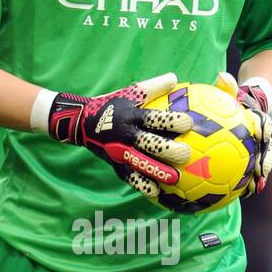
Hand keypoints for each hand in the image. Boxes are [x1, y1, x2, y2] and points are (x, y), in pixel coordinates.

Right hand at [47, 72, 192, 202]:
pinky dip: (143, 185)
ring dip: (158, 172)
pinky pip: (130, 178)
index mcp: (131, 116)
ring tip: (175, 179)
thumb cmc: (113, 105)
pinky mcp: (116, 165)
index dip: (170, 121)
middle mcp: (126, 135)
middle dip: (167, 149)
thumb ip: (153, 87)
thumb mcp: (130, 92)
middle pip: (149, 144)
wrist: (82, 123)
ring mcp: (120, 152)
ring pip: (141, 163)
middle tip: (186, 154)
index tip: (188, 123)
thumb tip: (175, 78)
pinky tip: (157, 193)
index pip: (153, 118)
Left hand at [215, 70, 271, 195]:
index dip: (264, 132)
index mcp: (261, 121)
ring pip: (261, 162)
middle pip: (267, 150)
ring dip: (257, 177)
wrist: (258, 100)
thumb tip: (223, 76)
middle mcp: (264, 135)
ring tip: (250, 192)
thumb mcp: (237, 89)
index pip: (265, 126)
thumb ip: (231, 87)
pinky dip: (243, 180)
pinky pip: (249, 168)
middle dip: (264, 164)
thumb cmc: (242, 95)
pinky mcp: (254, 154)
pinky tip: (233, 194)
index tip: (262, 139)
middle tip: (259, 177)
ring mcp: (261, 146)